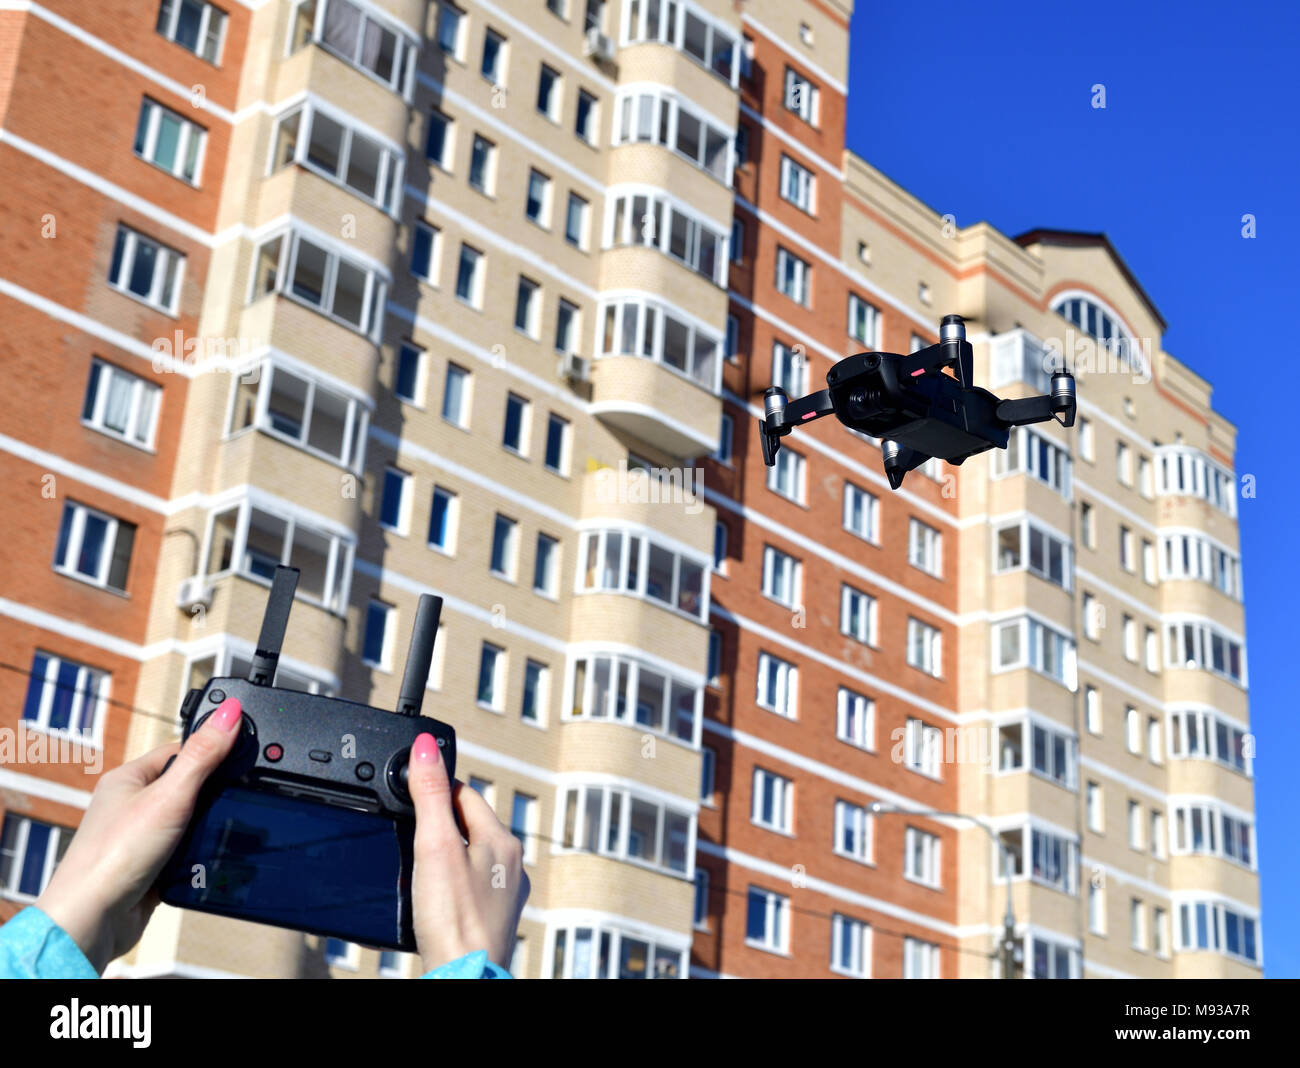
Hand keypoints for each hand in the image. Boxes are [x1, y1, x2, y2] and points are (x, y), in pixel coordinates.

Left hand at [35, 697, 243, 972]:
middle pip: (188, 786)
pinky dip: (199, 854)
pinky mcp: (149, 866)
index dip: (211, 750)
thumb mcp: (170, 796)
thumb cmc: (114, 855)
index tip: (241, 753)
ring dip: (206, 827)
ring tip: (221, 829)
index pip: (179, 749)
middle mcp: (131, 805)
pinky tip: (208, 857)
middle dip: (213, 794)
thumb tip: (230, 711)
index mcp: (128, 778)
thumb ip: (203, 754)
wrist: (93, 919)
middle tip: (237, 796)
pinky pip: (185, 851)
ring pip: (190, 821)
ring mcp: (140, 837)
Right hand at [408, 732, 529, 972]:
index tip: (410, 790)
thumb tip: (425, 746)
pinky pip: (467, 889)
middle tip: (408, 834)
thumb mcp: (435, 846)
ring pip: (468, 858)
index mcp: (503, 841)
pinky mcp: (491, 920)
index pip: (466, 795)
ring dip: (442, 858)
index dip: (436, 789)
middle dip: (438, 825)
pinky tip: (430, 900)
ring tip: (416, 870)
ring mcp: (503, 895)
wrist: (465, 977)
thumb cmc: (454, 919)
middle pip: (468, 826)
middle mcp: (511, 865)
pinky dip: (447, 887)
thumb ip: (429, 795)